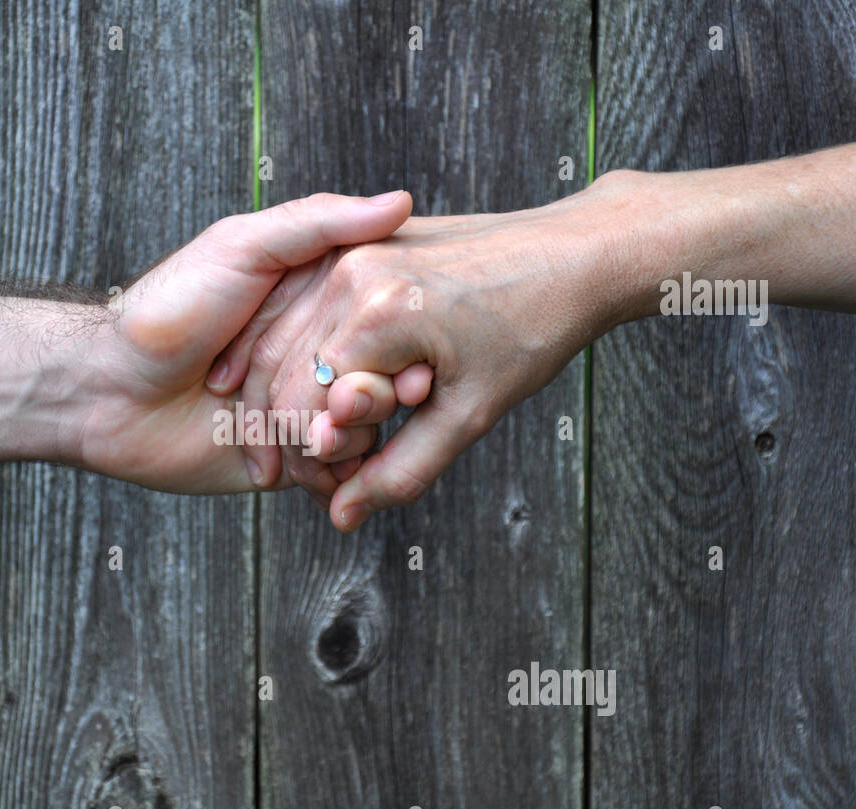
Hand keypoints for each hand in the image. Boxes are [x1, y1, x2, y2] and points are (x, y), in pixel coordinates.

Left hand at [70, 190, 414, 492]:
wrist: (106, 392)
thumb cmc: (166, 309)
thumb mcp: (241, 247)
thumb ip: (318, 223)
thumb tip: (402, 203)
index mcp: (314, 301)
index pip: (384, 322)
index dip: (398, 346)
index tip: (411, 365)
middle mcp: (313, 354)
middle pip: (380, 379)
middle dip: (374, 397)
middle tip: (351, 402)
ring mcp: (301, 409)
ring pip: (362, 429)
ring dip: (350, 437)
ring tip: (317, 438)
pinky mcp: (285, 459)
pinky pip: (332, 473)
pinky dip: (332, 476)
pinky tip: (310, 468)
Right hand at [209, 176, 645, 526]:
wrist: (574, 254)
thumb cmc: (533, 330)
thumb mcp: (470, 413)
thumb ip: (401, 468)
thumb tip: (343, 515)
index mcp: (380, 315)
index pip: (302, 403)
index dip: (306, 457)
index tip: (324, 489)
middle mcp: (353, 274)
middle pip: (280, 369)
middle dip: (285, 431)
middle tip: (306, 475)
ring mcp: (351, 253)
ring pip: (281, 336)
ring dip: (281, 392)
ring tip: (307, 439)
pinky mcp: (358, 246)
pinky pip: (302, 306)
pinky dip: (295, 352)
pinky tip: (306, 387)